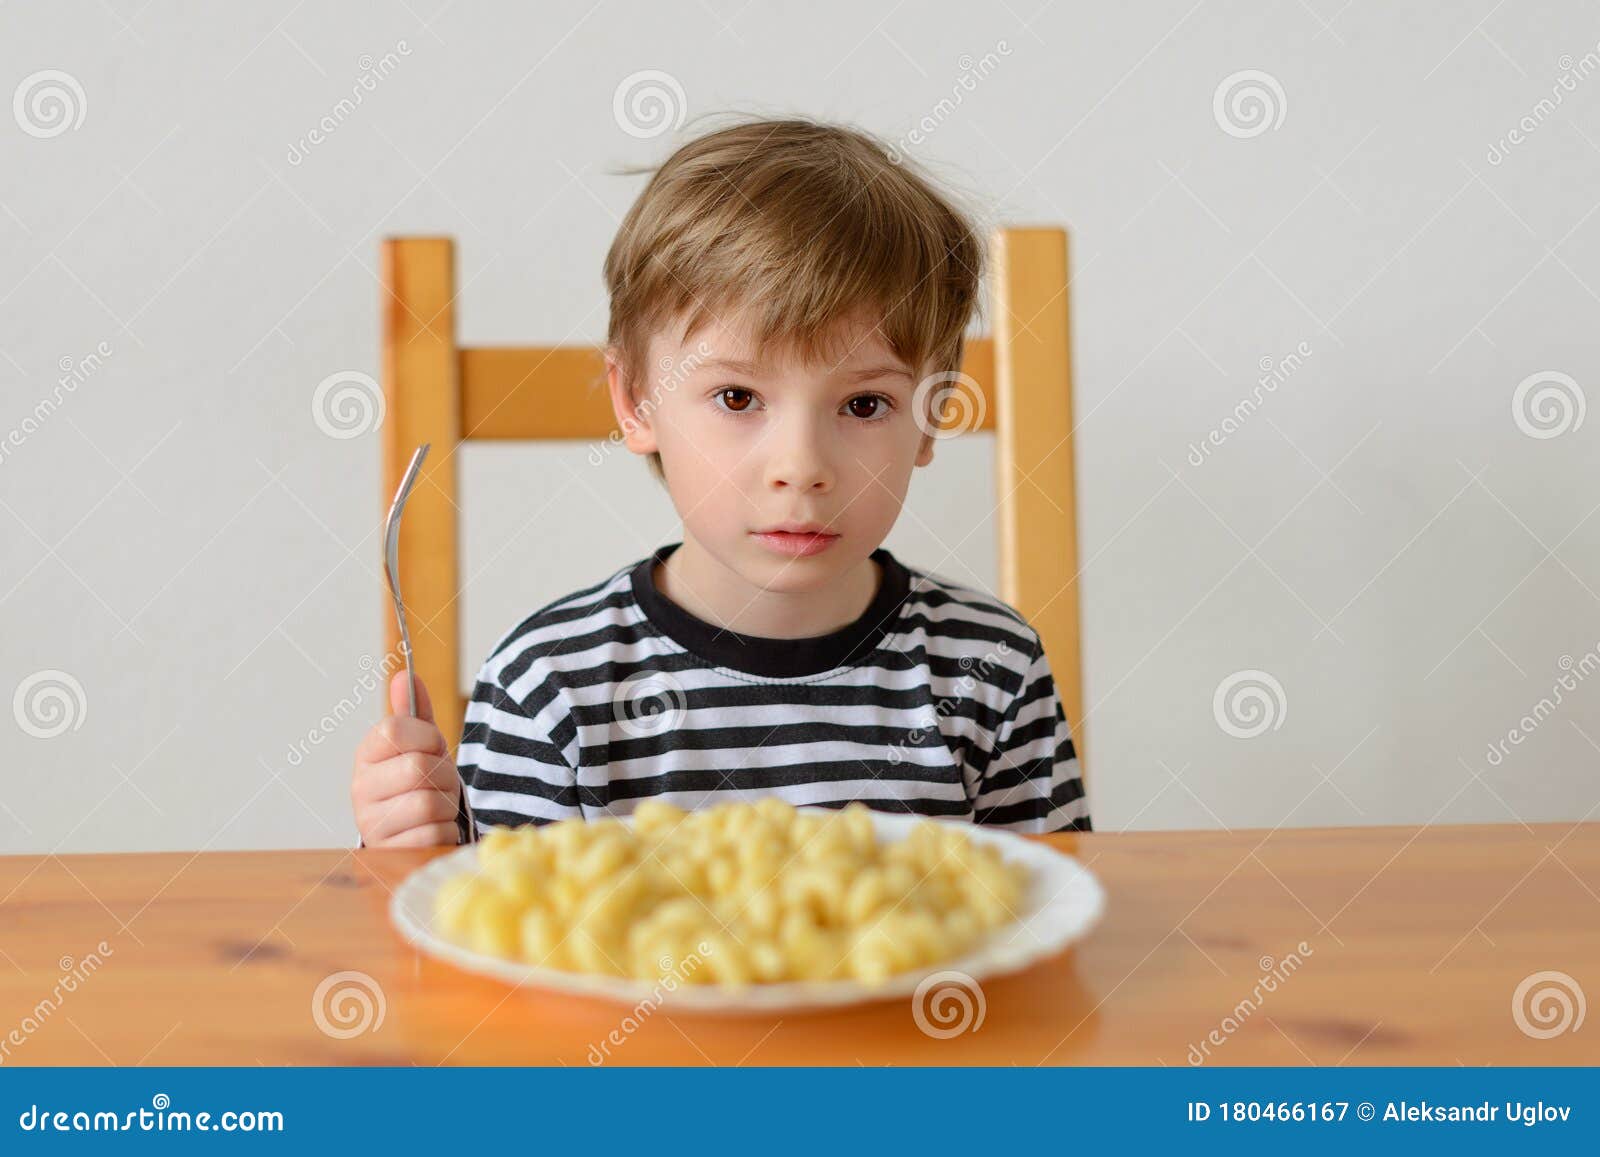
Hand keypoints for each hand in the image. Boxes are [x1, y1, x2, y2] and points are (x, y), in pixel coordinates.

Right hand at [351, 671, 460, 846]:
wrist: (414, 833)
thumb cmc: (418, 782)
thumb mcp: (420, 744)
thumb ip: (413, 711)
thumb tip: (404, 676)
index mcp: (365, 755)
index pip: (396, 730)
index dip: (428, 737)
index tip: (432, 747)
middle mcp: (360, 789)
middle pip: (419, 767)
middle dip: (444, 774)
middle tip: (440, 782)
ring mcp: (372, 824)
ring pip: (429, 803)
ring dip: (447, 805)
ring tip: (438, 807)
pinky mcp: (391, 854)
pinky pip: (434, 834)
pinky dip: (446, 831)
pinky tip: (434, 830)